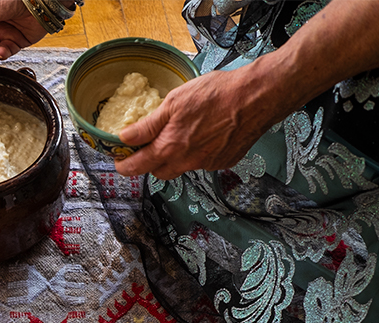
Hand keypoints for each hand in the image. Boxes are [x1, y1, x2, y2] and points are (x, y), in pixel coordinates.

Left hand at [114, 66, 282, 179]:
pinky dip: (200, 152)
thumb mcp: (174, 103)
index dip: (125, 166)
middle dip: (151, 162)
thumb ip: (148, 125)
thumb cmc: (217, 94)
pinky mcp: (225, 162)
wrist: (257, 97)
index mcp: (170, 148)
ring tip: (183, 133)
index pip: (138, 167)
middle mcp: (187, 162)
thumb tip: (125, 137)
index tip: (120, 163)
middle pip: (159, 172)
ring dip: (176, 157)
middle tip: (149, 147)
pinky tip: (207, 134)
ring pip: (183, 167)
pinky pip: (204, 162)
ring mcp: (208, 164)